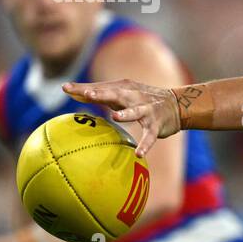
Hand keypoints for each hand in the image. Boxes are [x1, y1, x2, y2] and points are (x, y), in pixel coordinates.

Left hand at [62, 79, 180, 156]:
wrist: (177, 104)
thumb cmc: (142, 99)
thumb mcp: (121, 94)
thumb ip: (99, 94)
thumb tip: (72, 93)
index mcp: (123, 88)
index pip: (101, 87)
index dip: (84, 88)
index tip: (65, 88)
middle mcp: (134, 96)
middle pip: (116, 94)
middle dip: (103, 94)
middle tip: (88, 94)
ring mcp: (146, 110)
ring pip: (136, 111)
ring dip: (126, 113)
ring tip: (115, 117)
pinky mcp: (156, 125)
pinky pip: (150, 136)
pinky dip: (145, 144)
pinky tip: (139, 153)